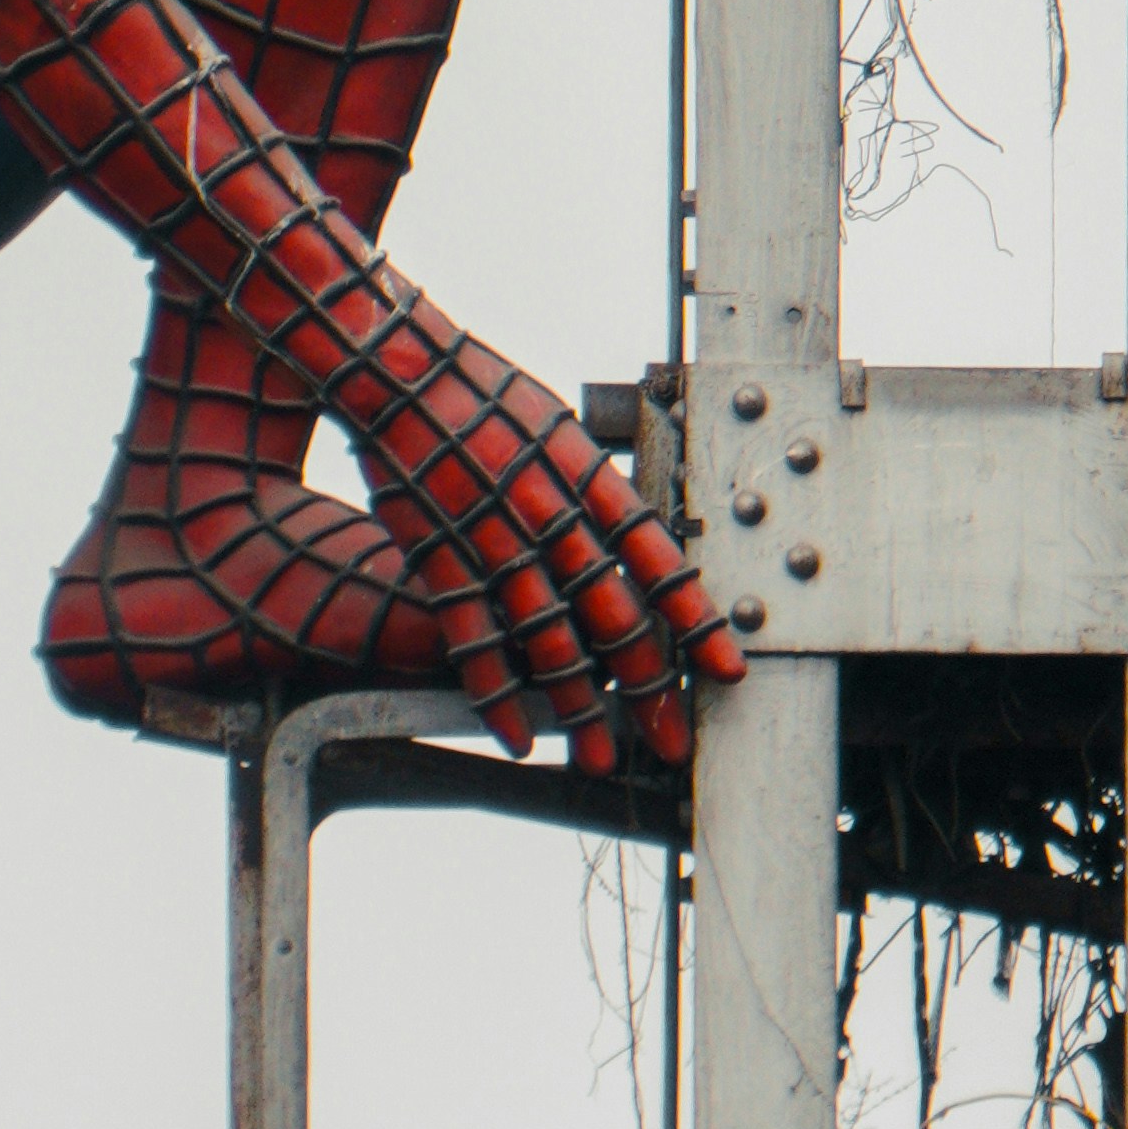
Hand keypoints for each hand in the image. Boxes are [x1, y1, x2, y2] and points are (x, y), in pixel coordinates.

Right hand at [336, 295, 747, 768]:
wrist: (400, 371)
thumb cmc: (478, 392)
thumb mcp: (556, 423)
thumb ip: (588, 480)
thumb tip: (621, 520)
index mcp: (589, 479)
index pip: (660, 564)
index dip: (697, 624)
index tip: (727, 670)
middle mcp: (554, 519)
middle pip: (616, 620)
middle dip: (652, 690)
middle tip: (673, 740)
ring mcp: (498, 544)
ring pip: (553, 644)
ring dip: (582, 710)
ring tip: (603, 757)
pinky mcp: (444, 561)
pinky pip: (478, 643)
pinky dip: (498, 696)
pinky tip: (517, 736)